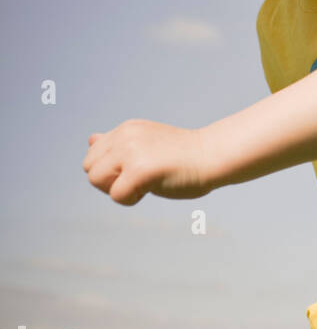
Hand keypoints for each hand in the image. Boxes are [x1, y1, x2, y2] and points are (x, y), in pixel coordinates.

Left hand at [83, 119, 213, 205]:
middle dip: (109, 179)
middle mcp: (124, 136)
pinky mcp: (139, 170)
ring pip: (96, 180)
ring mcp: (131, 152)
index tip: (139, 169)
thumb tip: (90, 139)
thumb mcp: (145, 142)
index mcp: (125, 129)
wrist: (214, 156)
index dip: (111, 170)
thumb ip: (118, 143)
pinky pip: (117, 196)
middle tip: (140, 179)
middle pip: (90, 167)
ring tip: (146, 183)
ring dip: (118, 189)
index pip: (93, 155)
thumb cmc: (185, 155)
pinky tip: (153, 189)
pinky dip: (131, 199)